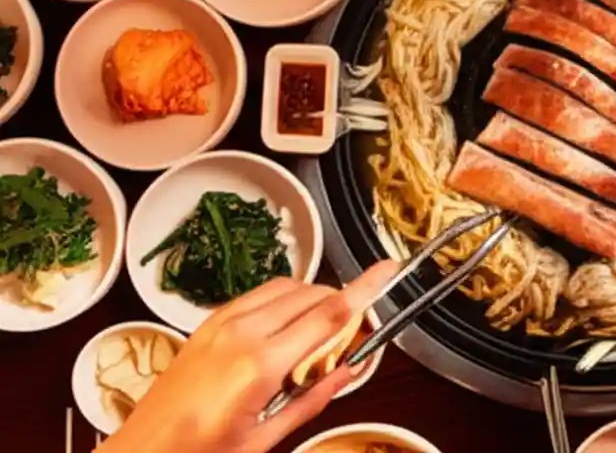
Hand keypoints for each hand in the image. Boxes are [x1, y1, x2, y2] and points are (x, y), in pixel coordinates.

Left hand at [98, 262, 397, 452]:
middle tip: (354, 335)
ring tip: (319, 336)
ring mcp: (222, 322)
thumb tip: (347, 373)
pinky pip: (259, 295)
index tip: (387, 269)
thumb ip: (312, 400)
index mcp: (261, 363)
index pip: (328, 313)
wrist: (140, 452)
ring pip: (287, 287)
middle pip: (312, 294)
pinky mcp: (209, 322)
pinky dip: (284, 301)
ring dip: (312, 299)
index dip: (365, 288)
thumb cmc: (197, 451)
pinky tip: (286, 331)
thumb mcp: (264, 437)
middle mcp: (242, 331)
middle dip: (341, 303)